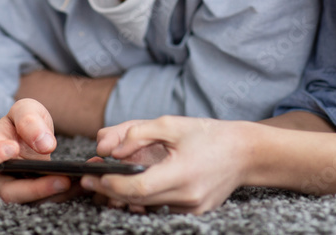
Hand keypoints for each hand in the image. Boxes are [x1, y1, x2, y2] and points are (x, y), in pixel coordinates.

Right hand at [0, 98, 77, 203]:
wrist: (24, 136)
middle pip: (8, 192)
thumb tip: (44, 144)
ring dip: (58, 194)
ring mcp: (14, 189)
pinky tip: (87, 180)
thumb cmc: (20, 122)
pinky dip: (70, 192)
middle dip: (35, 189)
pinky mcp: (34, 196)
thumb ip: (29, 120)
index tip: (12, 148)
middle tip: (62, 179)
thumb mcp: (25, 109)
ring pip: (31, 201)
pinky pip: (49, 199)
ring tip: (83, 180)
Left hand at [82, 116, 249, 214]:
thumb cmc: (208, 134)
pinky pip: (162, 207)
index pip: (137, 187)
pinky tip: (137, 184)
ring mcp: (192, 208)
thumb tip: (111, 150)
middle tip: (91, 179)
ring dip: (126, 195)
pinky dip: (146, 197)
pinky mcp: (195, 212)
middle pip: (138, 200)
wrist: (244, 152)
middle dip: (111, 190)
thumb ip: (137, 133)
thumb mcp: (171, 123)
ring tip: (110, 179)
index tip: (91, 176)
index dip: (110, 184)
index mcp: (182, 172)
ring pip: (148, 206)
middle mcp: (188, 196)